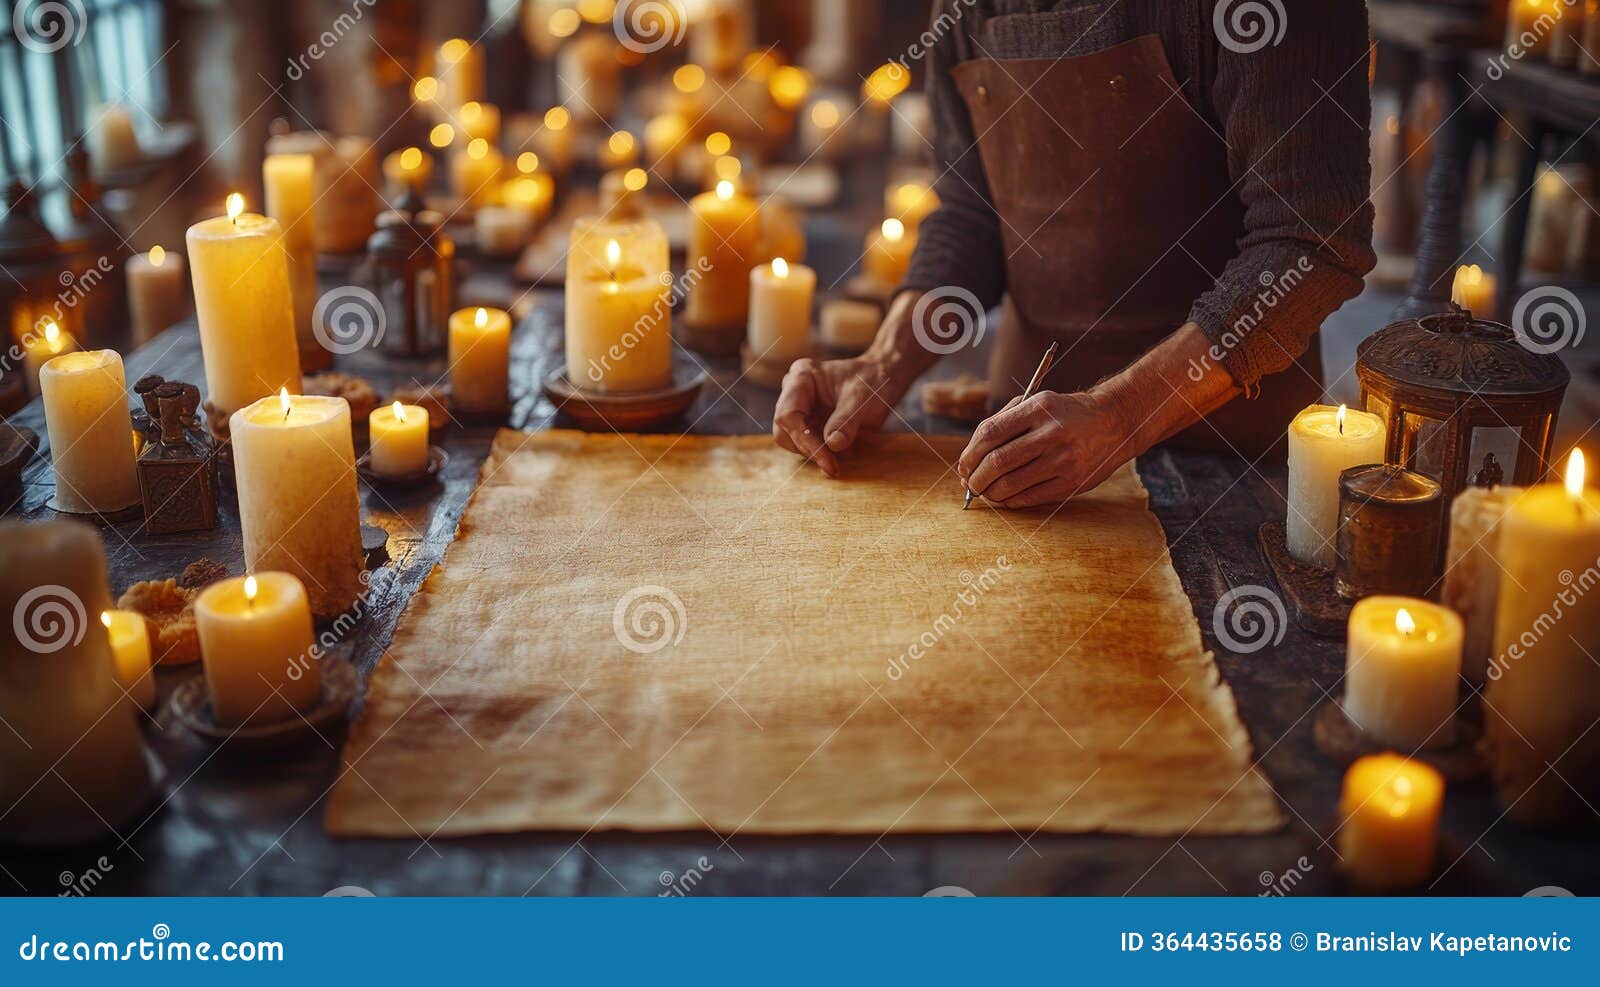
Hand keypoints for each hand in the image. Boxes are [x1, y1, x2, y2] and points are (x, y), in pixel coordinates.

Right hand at [772, 356, 914, 476]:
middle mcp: (794, 391)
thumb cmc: (872, 380)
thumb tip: (832, 445)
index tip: (827, 460)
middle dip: (807, 449)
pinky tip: (837, 458)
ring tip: (837, 462)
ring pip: (792, 440)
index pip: (788, 415)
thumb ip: (846, 421)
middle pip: (784, 430)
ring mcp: (800, 407)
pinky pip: (805, 443)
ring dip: (812, 454)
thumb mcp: (862, 399)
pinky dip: (818, 454)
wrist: (883, 378)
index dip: (804, 441)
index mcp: (802, 377)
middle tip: (832, 466)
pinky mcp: (808, 421)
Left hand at [957, 389, 1135, 508]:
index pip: (990, 433)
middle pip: (997, 461)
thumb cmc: (1066, 413)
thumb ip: (1005, 421)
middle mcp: (1051, 433)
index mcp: (1038, 408)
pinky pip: (1031, 497)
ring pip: (1011, 484)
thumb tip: (970, 455)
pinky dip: (1011, 500)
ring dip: (990, 493)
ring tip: (985, 492)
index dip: (969, 454)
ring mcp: (1064, 459)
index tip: (963, 466)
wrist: (1114, 422)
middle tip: (970, 484)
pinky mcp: (1072, 482)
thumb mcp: (1039, 402)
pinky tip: (1005, 497)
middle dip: (976, 478)